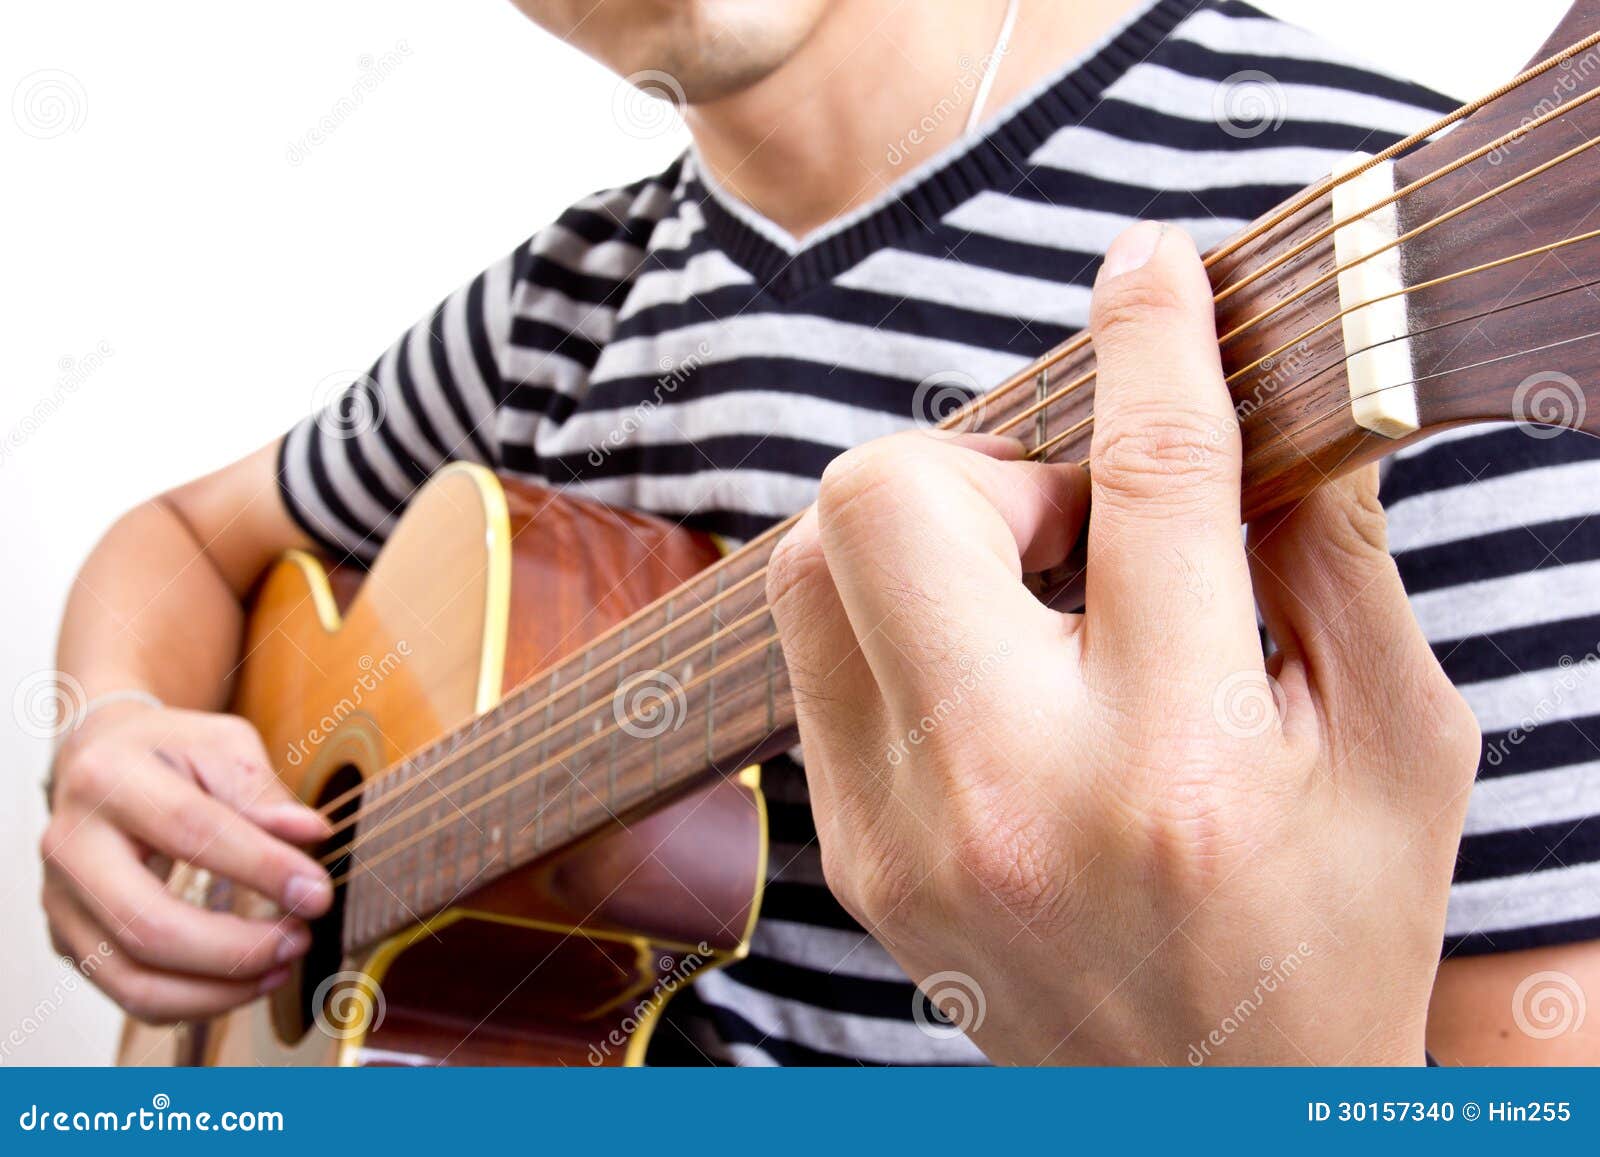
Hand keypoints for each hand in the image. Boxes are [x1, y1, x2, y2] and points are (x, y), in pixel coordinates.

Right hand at [41, 700, 331, 1022]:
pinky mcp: (69, 939)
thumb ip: (261, 791)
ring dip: (220, 989)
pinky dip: (196, 1002)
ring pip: (134, 978)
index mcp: (107, 778)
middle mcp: (70, 845)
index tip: (319, 891)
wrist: (100, 758)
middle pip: (149, 925)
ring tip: (283, 965)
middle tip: (301, 937)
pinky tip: (250, 982)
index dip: (261, 867)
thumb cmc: (170, 751)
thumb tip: (309, 835)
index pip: (189, 831)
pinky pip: (130, 992)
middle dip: (237, 948)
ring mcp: (61, 900)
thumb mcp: (221, 745)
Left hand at [766, 222, 1480, 1065]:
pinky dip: (893, 612)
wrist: (1213, 1119)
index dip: (1150, 338)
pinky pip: (816, 655)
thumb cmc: (1329, 938)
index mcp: (1178, 759)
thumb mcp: (1395, 753)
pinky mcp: (854, 852)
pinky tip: (986, 660)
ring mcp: (902, 828)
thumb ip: (1341, 563)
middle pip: (888, 496)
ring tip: (1029, 586)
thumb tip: (1293, 409)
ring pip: (814, 563)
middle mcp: (1010, 791)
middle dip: (984, 454)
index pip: (1145, 478)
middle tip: (1074, 512)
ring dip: (922, 526)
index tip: (1151, 270)